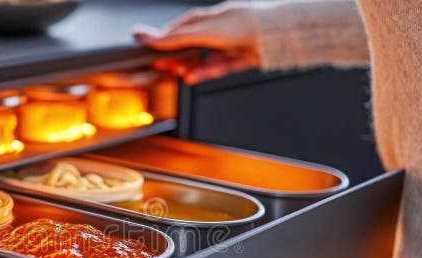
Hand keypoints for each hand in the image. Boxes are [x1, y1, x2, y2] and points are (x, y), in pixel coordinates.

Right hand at [134, 3, 260, 83]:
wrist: (275, 35)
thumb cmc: (244, 23)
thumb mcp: (203, 31)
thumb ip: (175, 37)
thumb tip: (146, 35)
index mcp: (205, 18)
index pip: (177, 30)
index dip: (163, 41)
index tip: (149, 52)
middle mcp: (216, 30)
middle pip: (190, 47)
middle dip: (177, 59)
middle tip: (164, 68)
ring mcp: (227, 45)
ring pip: (203, 60)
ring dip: (191, 68)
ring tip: (182, 74)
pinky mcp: (237, 59)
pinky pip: (217, 68)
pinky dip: (206, 73)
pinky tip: (195, 76)